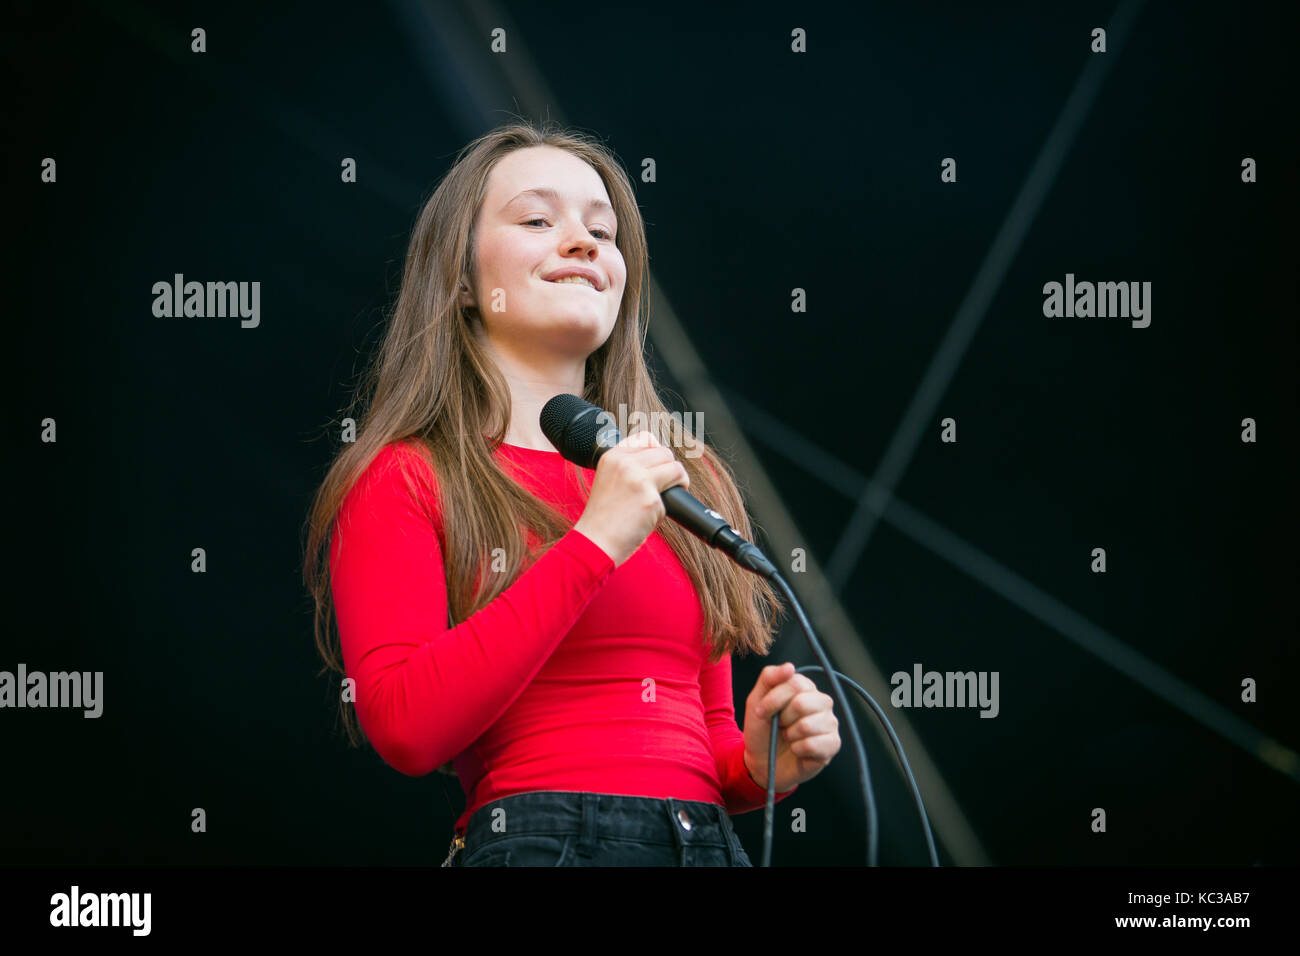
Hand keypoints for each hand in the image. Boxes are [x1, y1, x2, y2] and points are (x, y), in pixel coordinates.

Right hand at [572, 430, 688, 567]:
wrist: (595, 542)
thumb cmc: (603, 517)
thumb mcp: (609, 481)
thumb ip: (630, 468)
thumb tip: (662, 461)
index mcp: (613, 456)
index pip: (646, 438)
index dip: (657, 453)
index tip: (658, 467)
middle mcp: (625, 463)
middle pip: (665, 453)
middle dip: (670, 470)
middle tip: (665, 487)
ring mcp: (638, 479)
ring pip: (676, 469)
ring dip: (678, 483)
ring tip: (665, 498)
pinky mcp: (650, 499)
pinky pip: (673, 498)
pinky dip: (664, 510)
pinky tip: (648, 518)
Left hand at [742, 662, 839, 792]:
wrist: (762, 761)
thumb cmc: (762, 729)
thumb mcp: (756, 700)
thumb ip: (769, 678)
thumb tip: (790, 666)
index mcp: (805, 688)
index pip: (794, 683)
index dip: (773, 699)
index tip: (760, 711)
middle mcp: (822, 702)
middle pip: (802, 703)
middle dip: (782, 718)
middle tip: (779, 725)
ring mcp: (830, 723)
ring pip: (807, 725)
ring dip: (789, 735)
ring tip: (789, 737)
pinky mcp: (832, 745)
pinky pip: (813, 745)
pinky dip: (798, 749)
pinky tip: (797, 750)